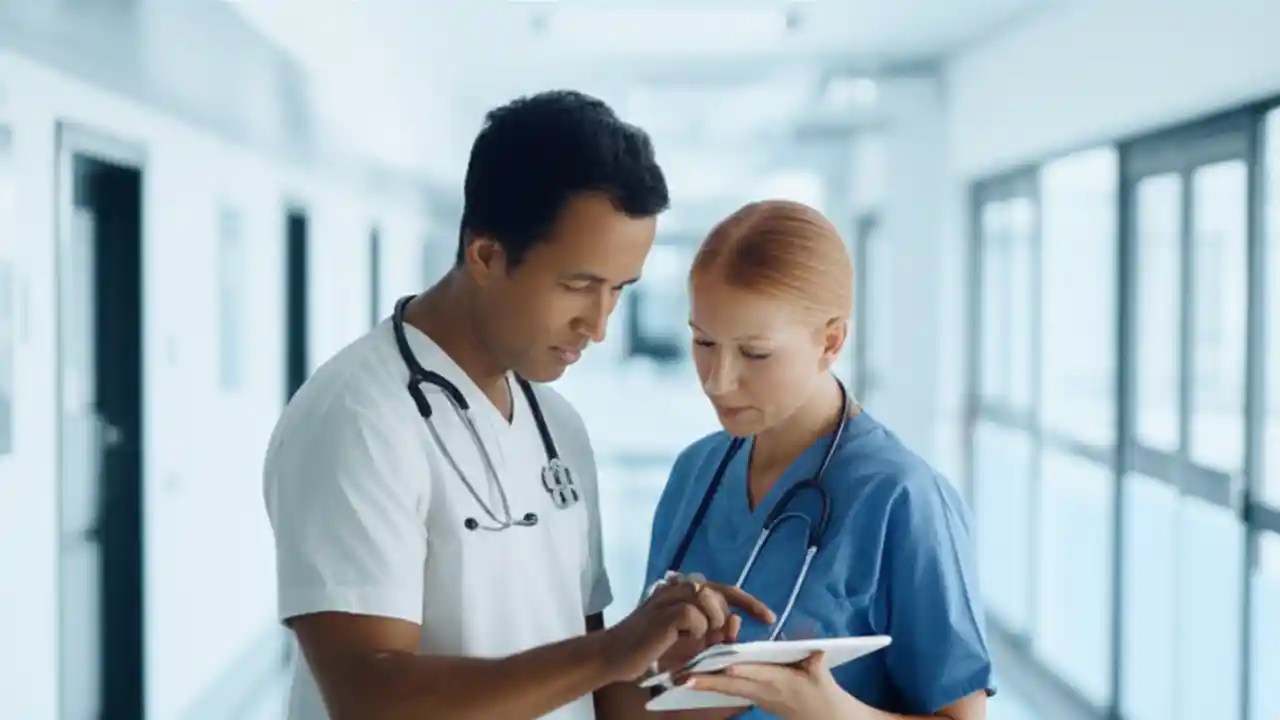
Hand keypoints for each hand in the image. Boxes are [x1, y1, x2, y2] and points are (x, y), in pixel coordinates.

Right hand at [601, 578, 773, 682]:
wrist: (614, 656)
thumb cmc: (650, 649)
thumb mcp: (689, 642)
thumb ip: (712, 631)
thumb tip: (736, 624)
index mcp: (684, 592)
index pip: (724, 589)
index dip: (749, 602)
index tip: (769, 618)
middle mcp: (677, 588)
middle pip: (719, 592)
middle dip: (724, 618)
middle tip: (716, 637)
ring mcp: (669, 597)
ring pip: (708, 598)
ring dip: (710, 622)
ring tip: (697, 638)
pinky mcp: (662, 612)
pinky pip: (693, 615)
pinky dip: (695, 630)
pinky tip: (681, 638)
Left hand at [681, 652, 866, 719]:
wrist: (821, 715)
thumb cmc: (821, 690)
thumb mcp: (821, 673)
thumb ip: (815, 659)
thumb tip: (816, 650)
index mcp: (779, 682)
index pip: (756, 674)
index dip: (740, 671)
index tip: (722, 667)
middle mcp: (762, 690)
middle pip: (732, 685)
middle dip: (708, 682)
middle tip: (684, 678)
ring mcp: (755, 696)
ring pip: (726, 688)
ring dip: (704, 684)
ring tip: (680, 679)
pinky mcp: (752, 697)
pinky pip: (728, 689)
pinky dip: (712, 684)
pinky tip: (692, 680)